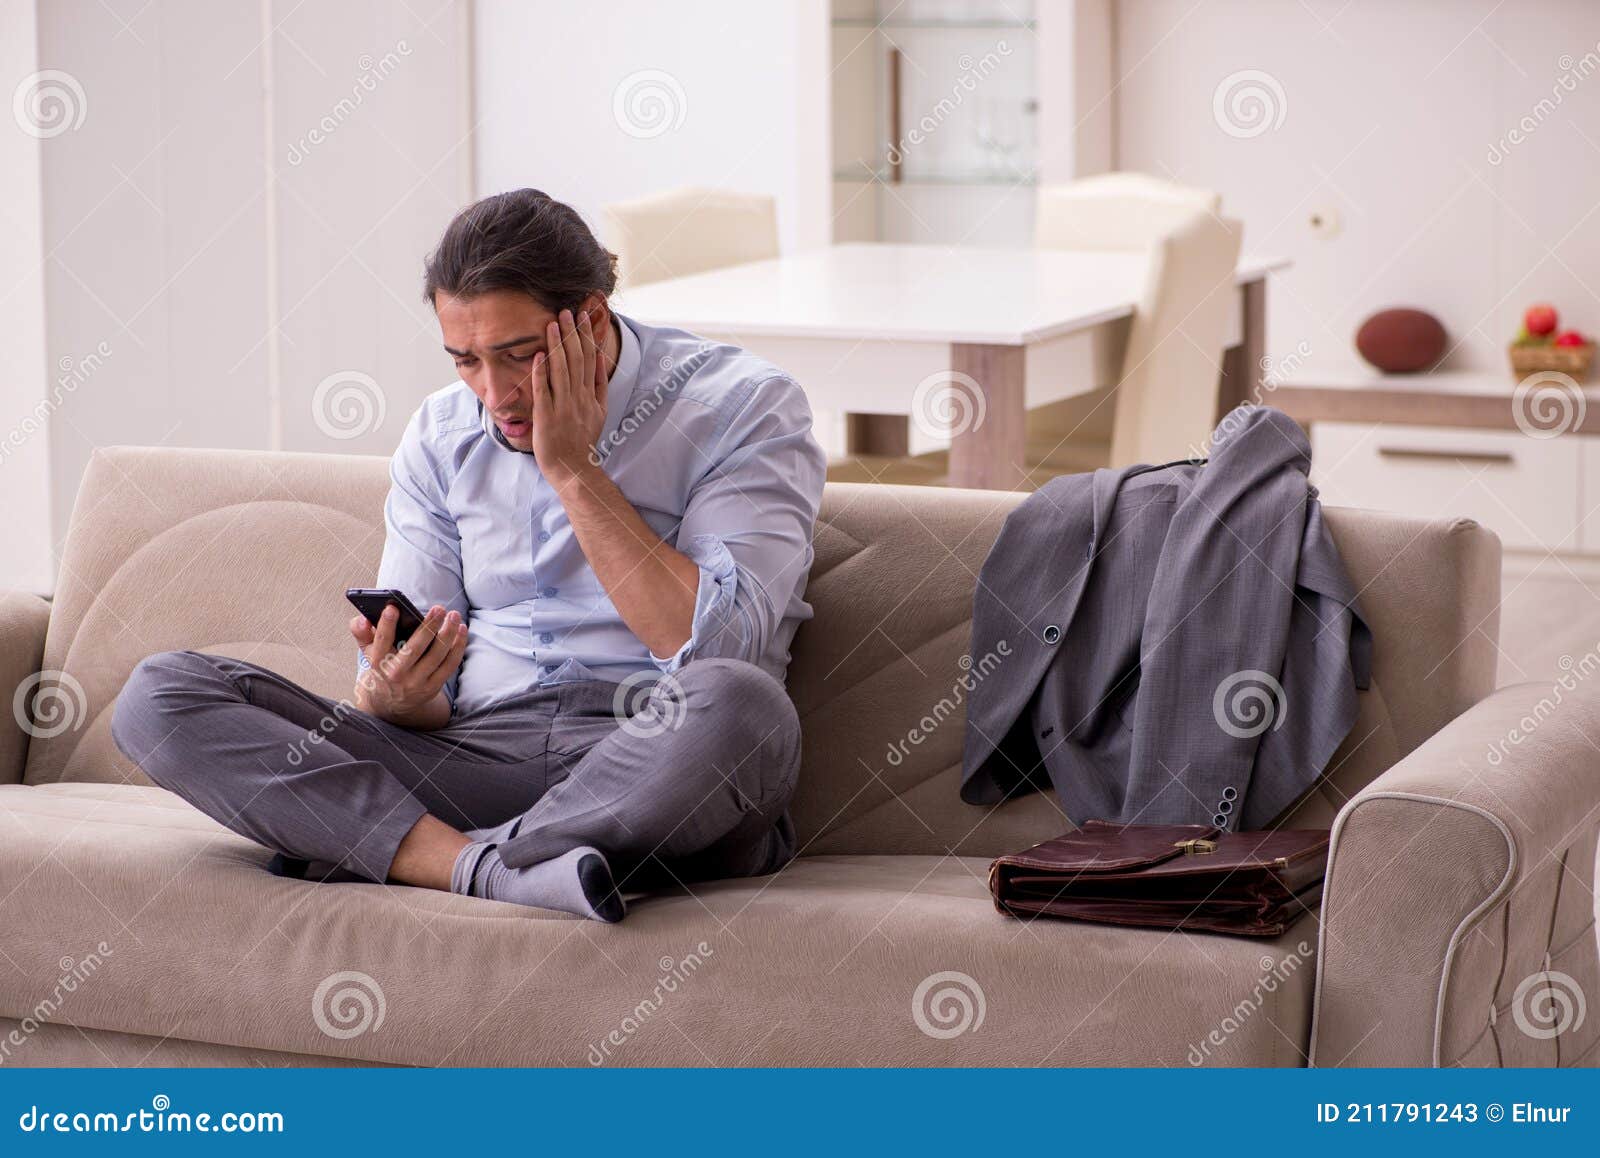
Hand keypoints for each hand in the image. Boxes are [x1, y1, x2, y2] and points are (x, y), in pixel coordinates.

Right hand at [349, 603, 465, 726]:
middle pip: (414, 649)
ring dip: (448, 634)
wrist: (390, 704)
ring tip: (454, 616)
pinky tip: (461, 630)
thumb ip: (361, 633)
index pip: (381, 642)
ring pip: (436, 656)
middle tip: (439, 608)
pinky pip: (449, 665)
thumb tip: (362, 618)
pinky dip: (457, 647)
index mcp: (377, 663)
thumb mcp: (367, 652)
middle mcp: (396, 674)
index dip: (385, 625)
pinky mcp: (432, 687)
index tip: (393, 607)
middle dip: (428, 627)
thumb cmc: (381, 668)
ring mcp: (416, 683)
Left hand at [529, 307, 608, 485]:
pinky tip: (539, 355)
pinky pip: (544, 391)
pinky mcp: (547, 417)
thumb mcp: (599, 412)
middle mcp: (579, 398)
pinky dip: (541, 372)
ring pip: (562, 371)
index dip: (586, 336)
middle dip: (572, 334)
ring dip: (557, 346)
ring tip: (552, 324)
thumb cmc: (582, 440)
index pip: (590, 359)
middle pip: (577, 360)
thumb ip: (598, 385)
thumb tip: (597, 358)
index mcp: (591, 396)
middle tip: (566, 311)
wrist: (573, 468)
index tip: (582, 316)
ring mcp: (563, 407)